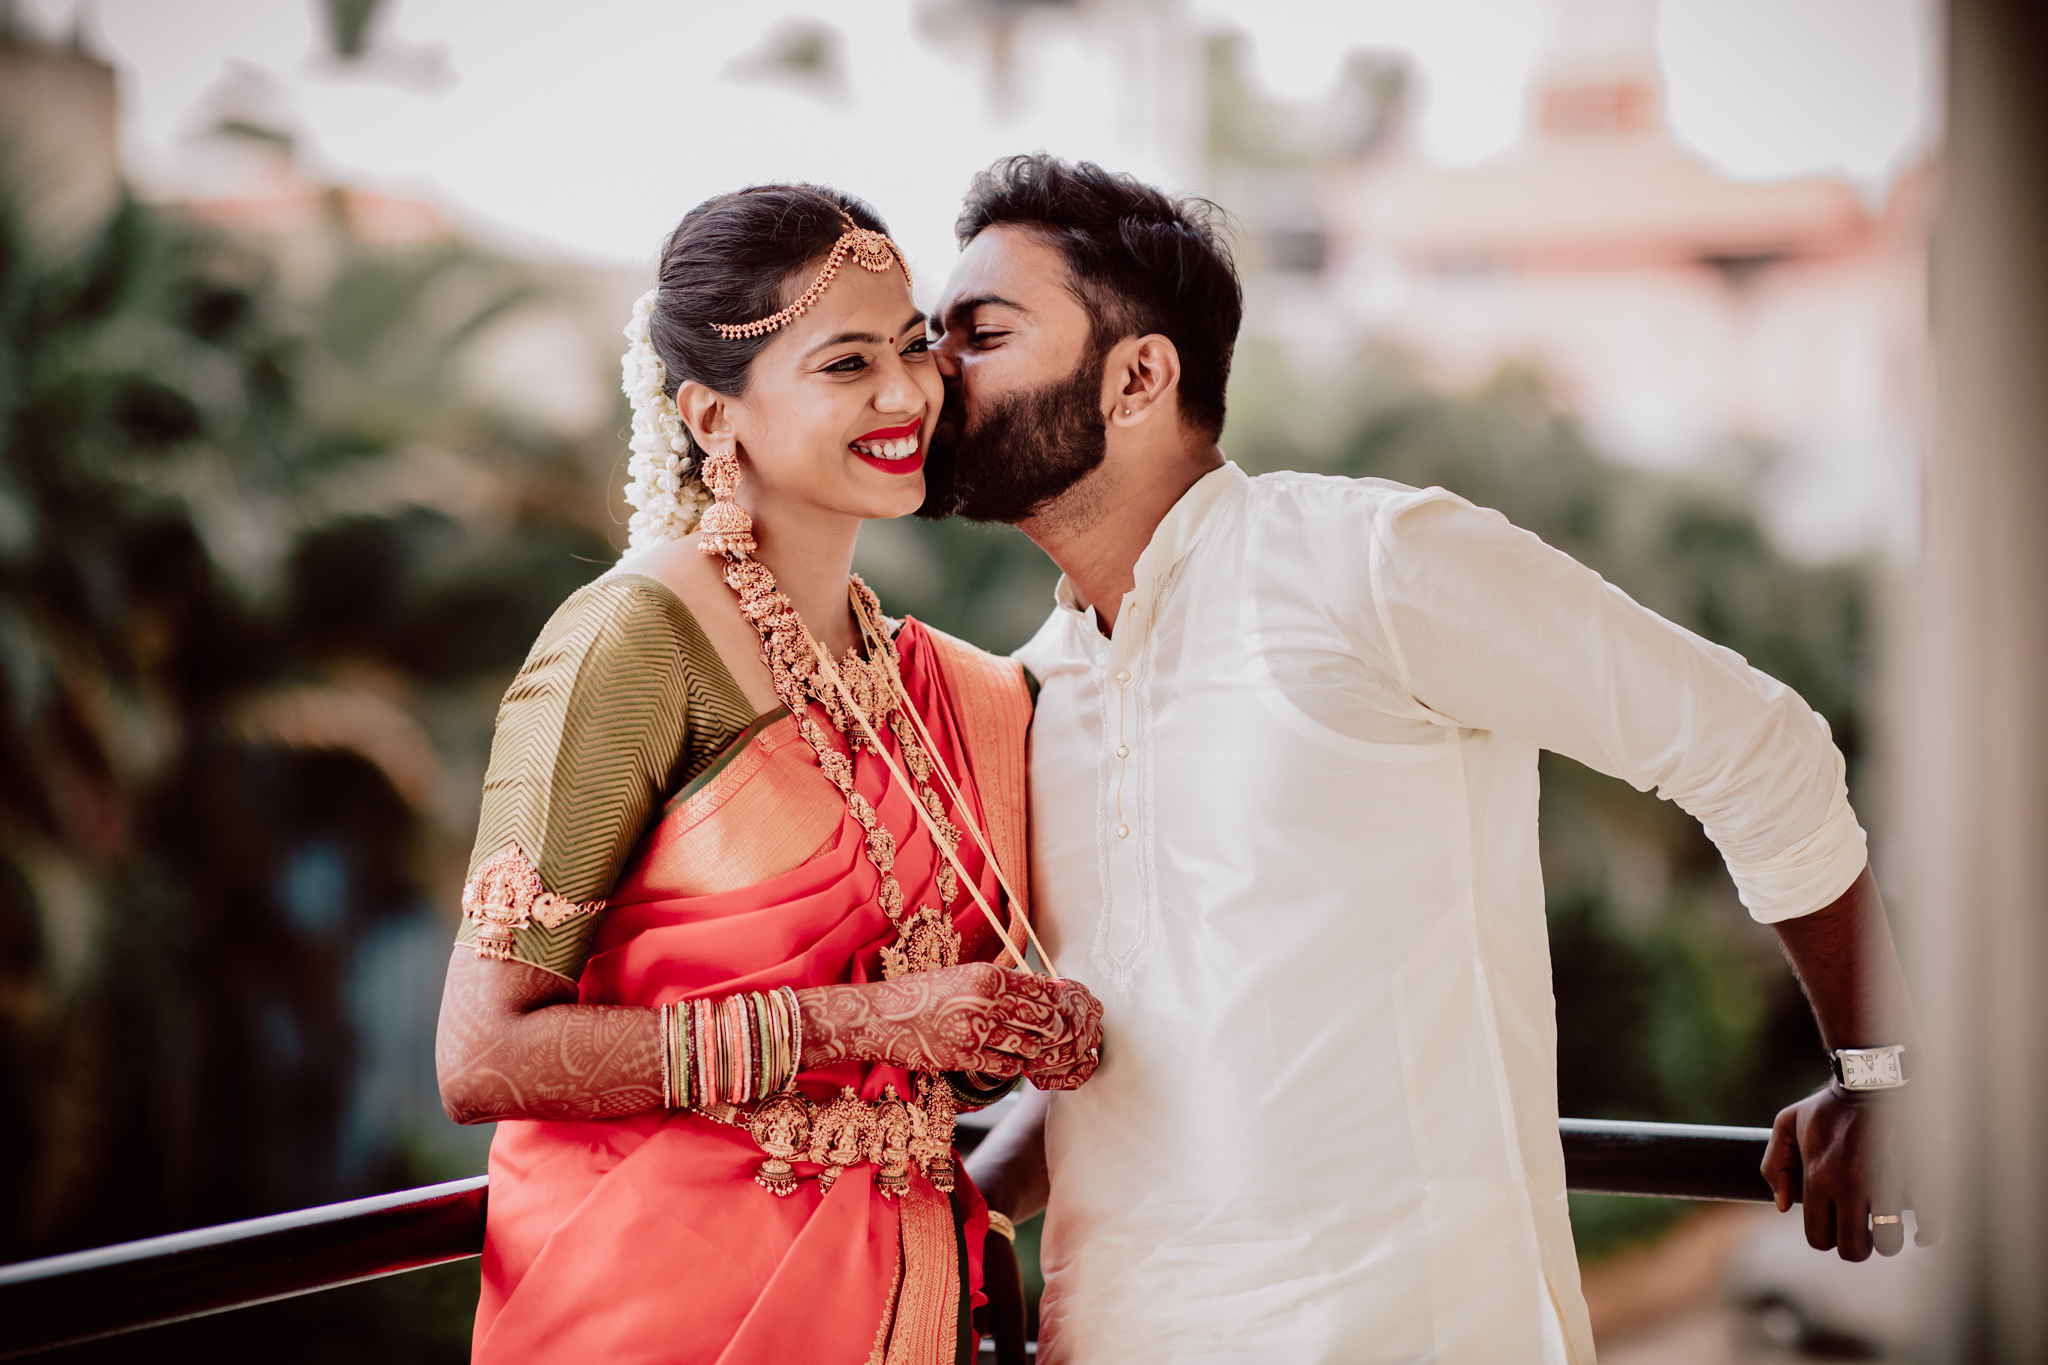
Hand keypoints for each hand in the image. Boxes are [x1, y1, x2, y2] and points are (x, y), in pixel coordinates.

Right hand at [801, 964, 1098, 1076]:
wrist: (882, 1017)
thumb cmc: (923, 994)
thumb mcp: (964, 976)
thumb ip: (1001, 985)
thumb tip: (1043, 992)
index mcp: (989, 976)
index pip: (1044, 990)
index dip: (1063, 1002)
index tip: (1072, 1008)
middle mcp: (987, 1001)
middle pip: (1045, 1019)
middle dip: (1060, 1030)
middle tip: (1067, 1037)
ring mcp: (977, 1032)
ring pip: (1031, 1045)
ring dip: (1040, 1050)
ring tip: (1042, 1050)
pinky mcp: (965, 1058)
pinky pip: (1007, 1065)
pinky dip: (1016, 1065)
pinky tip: (1014, 1060)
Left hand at [1762, 1083, 1939, 1259]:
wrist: (1872, 1080)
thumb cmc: (1829, 1106)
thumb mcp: (1787, 1124)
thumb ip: (1775, 1166)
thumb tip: (1783, 1207)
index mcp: (1818, 1177)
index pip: (1819, 1238)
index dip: (1828, 1237)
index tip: (1835, 1224)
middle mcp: (1850, 1185)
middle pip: (1854, 1249)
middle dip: (1858, 1245)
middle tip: (1862, 1228)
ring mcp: (1886, 1182)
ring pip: (1889, 1244)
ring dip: (1888, 1241)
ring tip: (1886, 1225)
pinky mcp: (1918, 1175)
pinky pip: (1929, 1224)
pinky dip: (1926, 1235)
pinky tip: (1918, 1231)